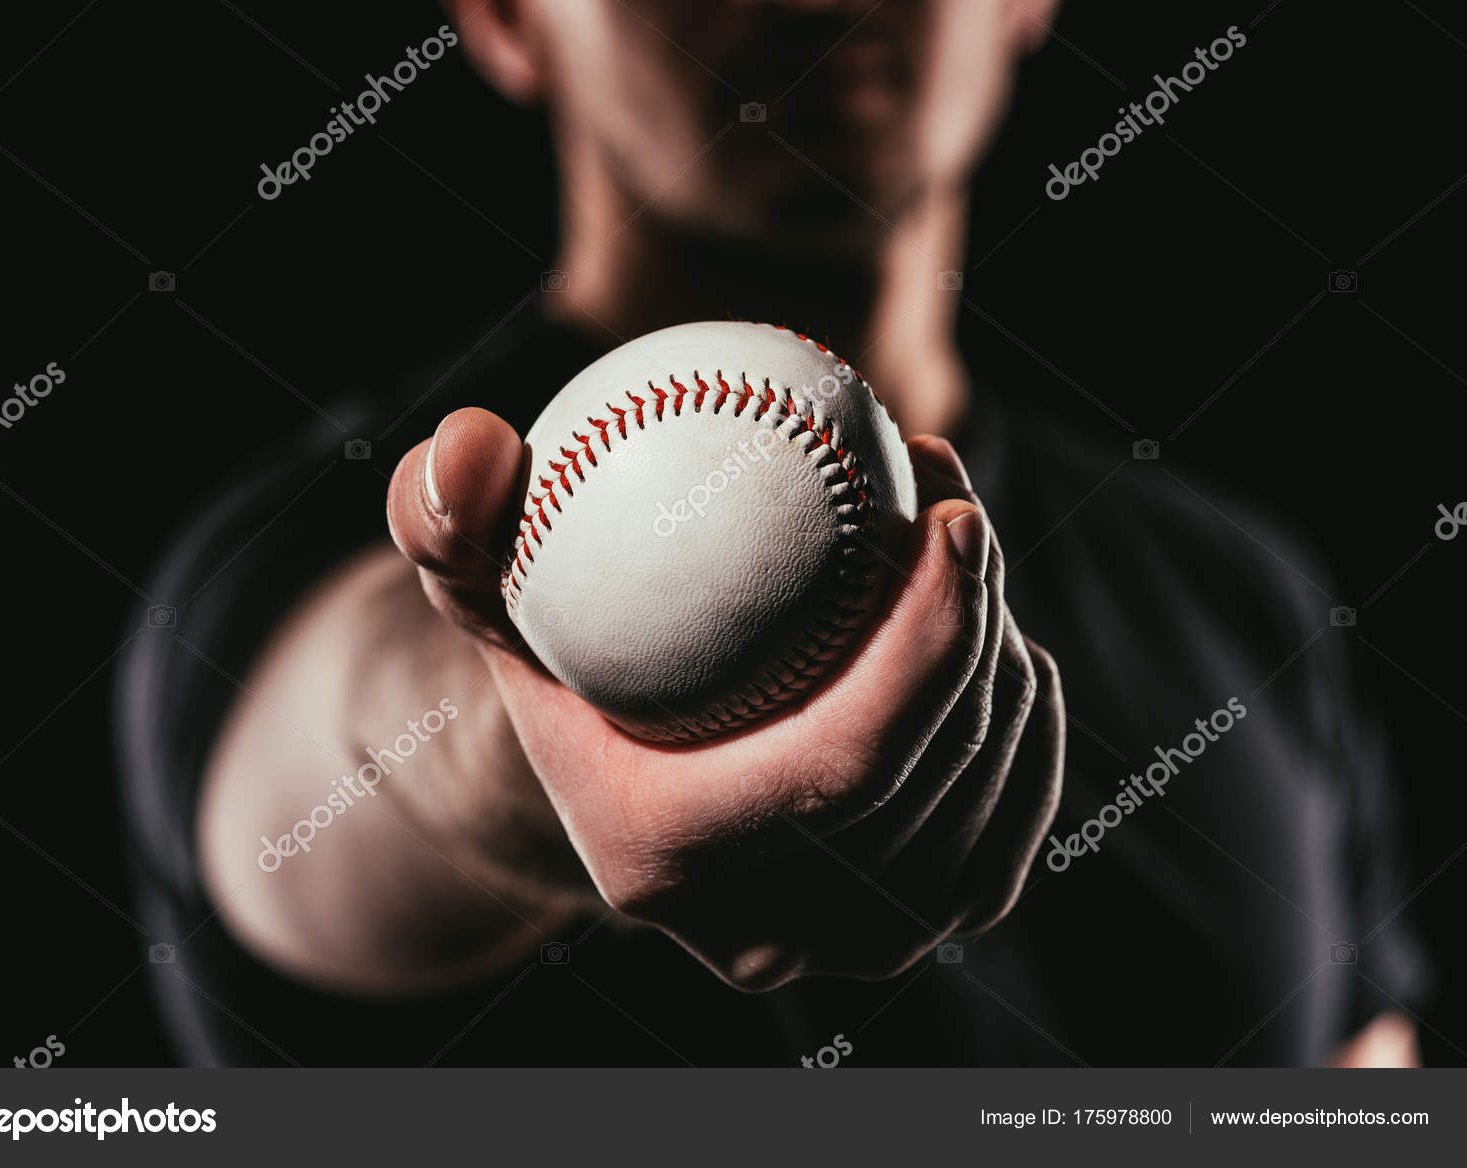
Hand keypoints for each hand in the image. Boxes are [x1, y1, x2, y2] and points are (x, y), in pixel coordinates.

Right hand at [388, 407, 1063, 989]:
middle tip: (955, 505)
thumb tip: (472, 448)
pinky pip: (1009, 823)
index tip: (947, 509)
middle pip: (932, 778)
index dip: (930, 636)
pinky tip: (991, 634)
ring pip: (985, 803)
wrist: (604, 782)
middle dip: (979, 622)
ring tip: (965, 552)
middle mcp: (764, 935)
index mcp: (665, 862)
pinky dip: (1021, 722)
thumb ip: (445, 516)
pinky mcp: (913, 928)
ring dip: (1004, 663)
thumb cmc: (550, 660)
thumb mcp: (473, 581)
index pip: (843, 764)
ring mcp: (849, 947)